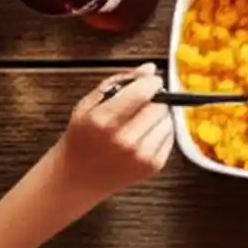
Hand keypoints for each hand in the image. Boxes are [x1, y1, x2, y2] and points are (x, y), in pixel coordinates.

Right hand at [53, 64, 173, 208]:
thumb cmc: (82, 138)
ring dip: (159, 114)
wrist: (77, 178)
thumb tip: (149, 68)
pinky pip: (170, 137)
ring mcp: (140, 156)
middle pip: (159, 105)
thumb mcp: (88, 105)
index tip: (151, 80)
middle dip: (156, 98)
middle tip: (143, 101)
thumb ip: (119, 82)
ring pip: (168, 120)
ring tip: (140, 120)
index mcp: (103, 121)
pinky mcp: (153, 166)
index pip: (143, 92)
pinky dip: (161, 131)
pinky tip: (144, 134)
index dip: (151, 82)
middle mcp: (124, 140)